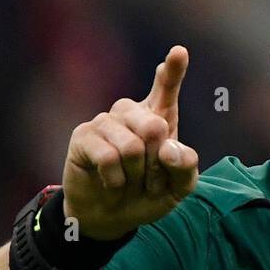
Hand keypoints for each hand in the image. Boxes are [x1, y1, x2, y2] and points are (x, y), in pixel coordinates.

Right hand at [61, 46, 198, 239]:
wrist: (111, 217)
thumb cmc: (147, 195)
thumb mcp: (178, 188)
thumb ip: (185, 168)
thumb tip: (169, 148)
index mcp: (159, 118)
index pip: (166, 90)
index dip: (173, 71)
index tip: (179, 52)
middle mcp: (132, 113)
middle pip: (155, 127)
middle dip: (157, 166)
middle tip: (150, 181)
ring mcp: (106, 122)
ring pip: (132, 146)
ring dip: (136, 176)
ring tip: (129, 182)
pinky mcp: (84, 136)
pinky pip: (108, 157)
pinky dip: (116, 181)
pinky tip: (112, 184)